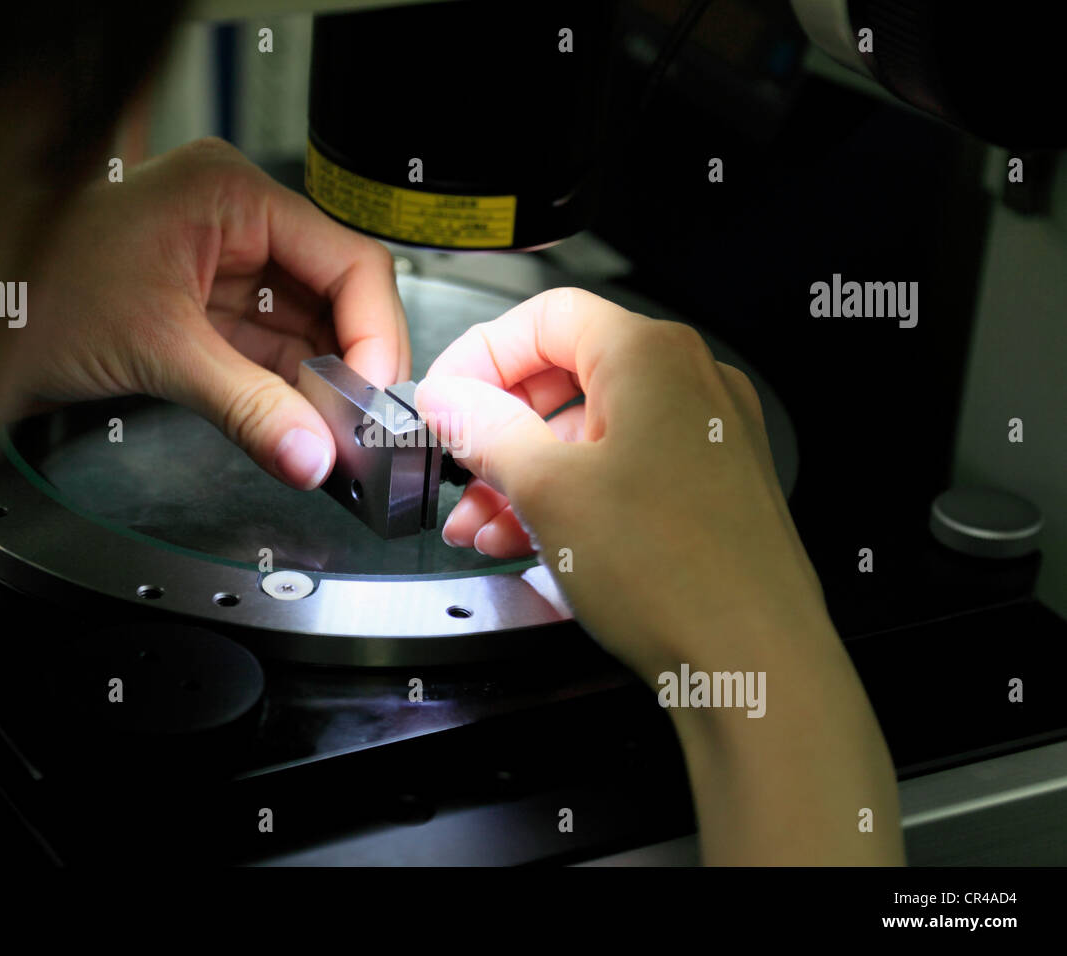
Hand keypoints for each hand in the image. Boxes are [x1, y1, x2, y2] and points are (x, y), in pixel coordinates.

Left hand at [25, 137, 409, 488]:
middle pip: (334, 297)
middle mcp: (237, 226)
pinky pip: (270, 357)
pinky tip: (305, 431)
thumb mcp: (155, 348)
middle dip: (352, 365)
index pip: (346, 260)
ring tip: (338, 441)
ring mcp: (223, 273)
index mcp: (233, 195)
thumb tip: (313, 455)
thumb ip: (246, 406)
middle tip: (363, 430)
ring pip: (307, 333)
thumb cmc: (29, 291)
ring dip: (323, 387)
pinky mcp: (206, 318)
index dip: (374, 332)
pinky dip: (289, 396)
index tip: (379, 397)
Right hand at [415, 288, 902, 863]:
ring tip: (481, 526)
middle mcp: (687, 384)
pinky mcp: (707, 487)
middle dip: (496, 431)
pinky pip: (620, 471)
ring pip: (588, 433)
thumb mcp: (547, 490)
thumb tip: (449, 397)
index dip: (481, 354)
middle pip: (564, 378)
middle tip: (457, 474)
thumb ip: (484, 429)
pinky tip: (527, 539)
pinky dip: (569, 496)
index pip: (545, 318)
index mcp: (651, 357)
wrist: (754, 663)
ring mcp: (704, 437)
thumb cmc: (674, 574)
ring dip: (524, 474)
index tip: (444, 398)